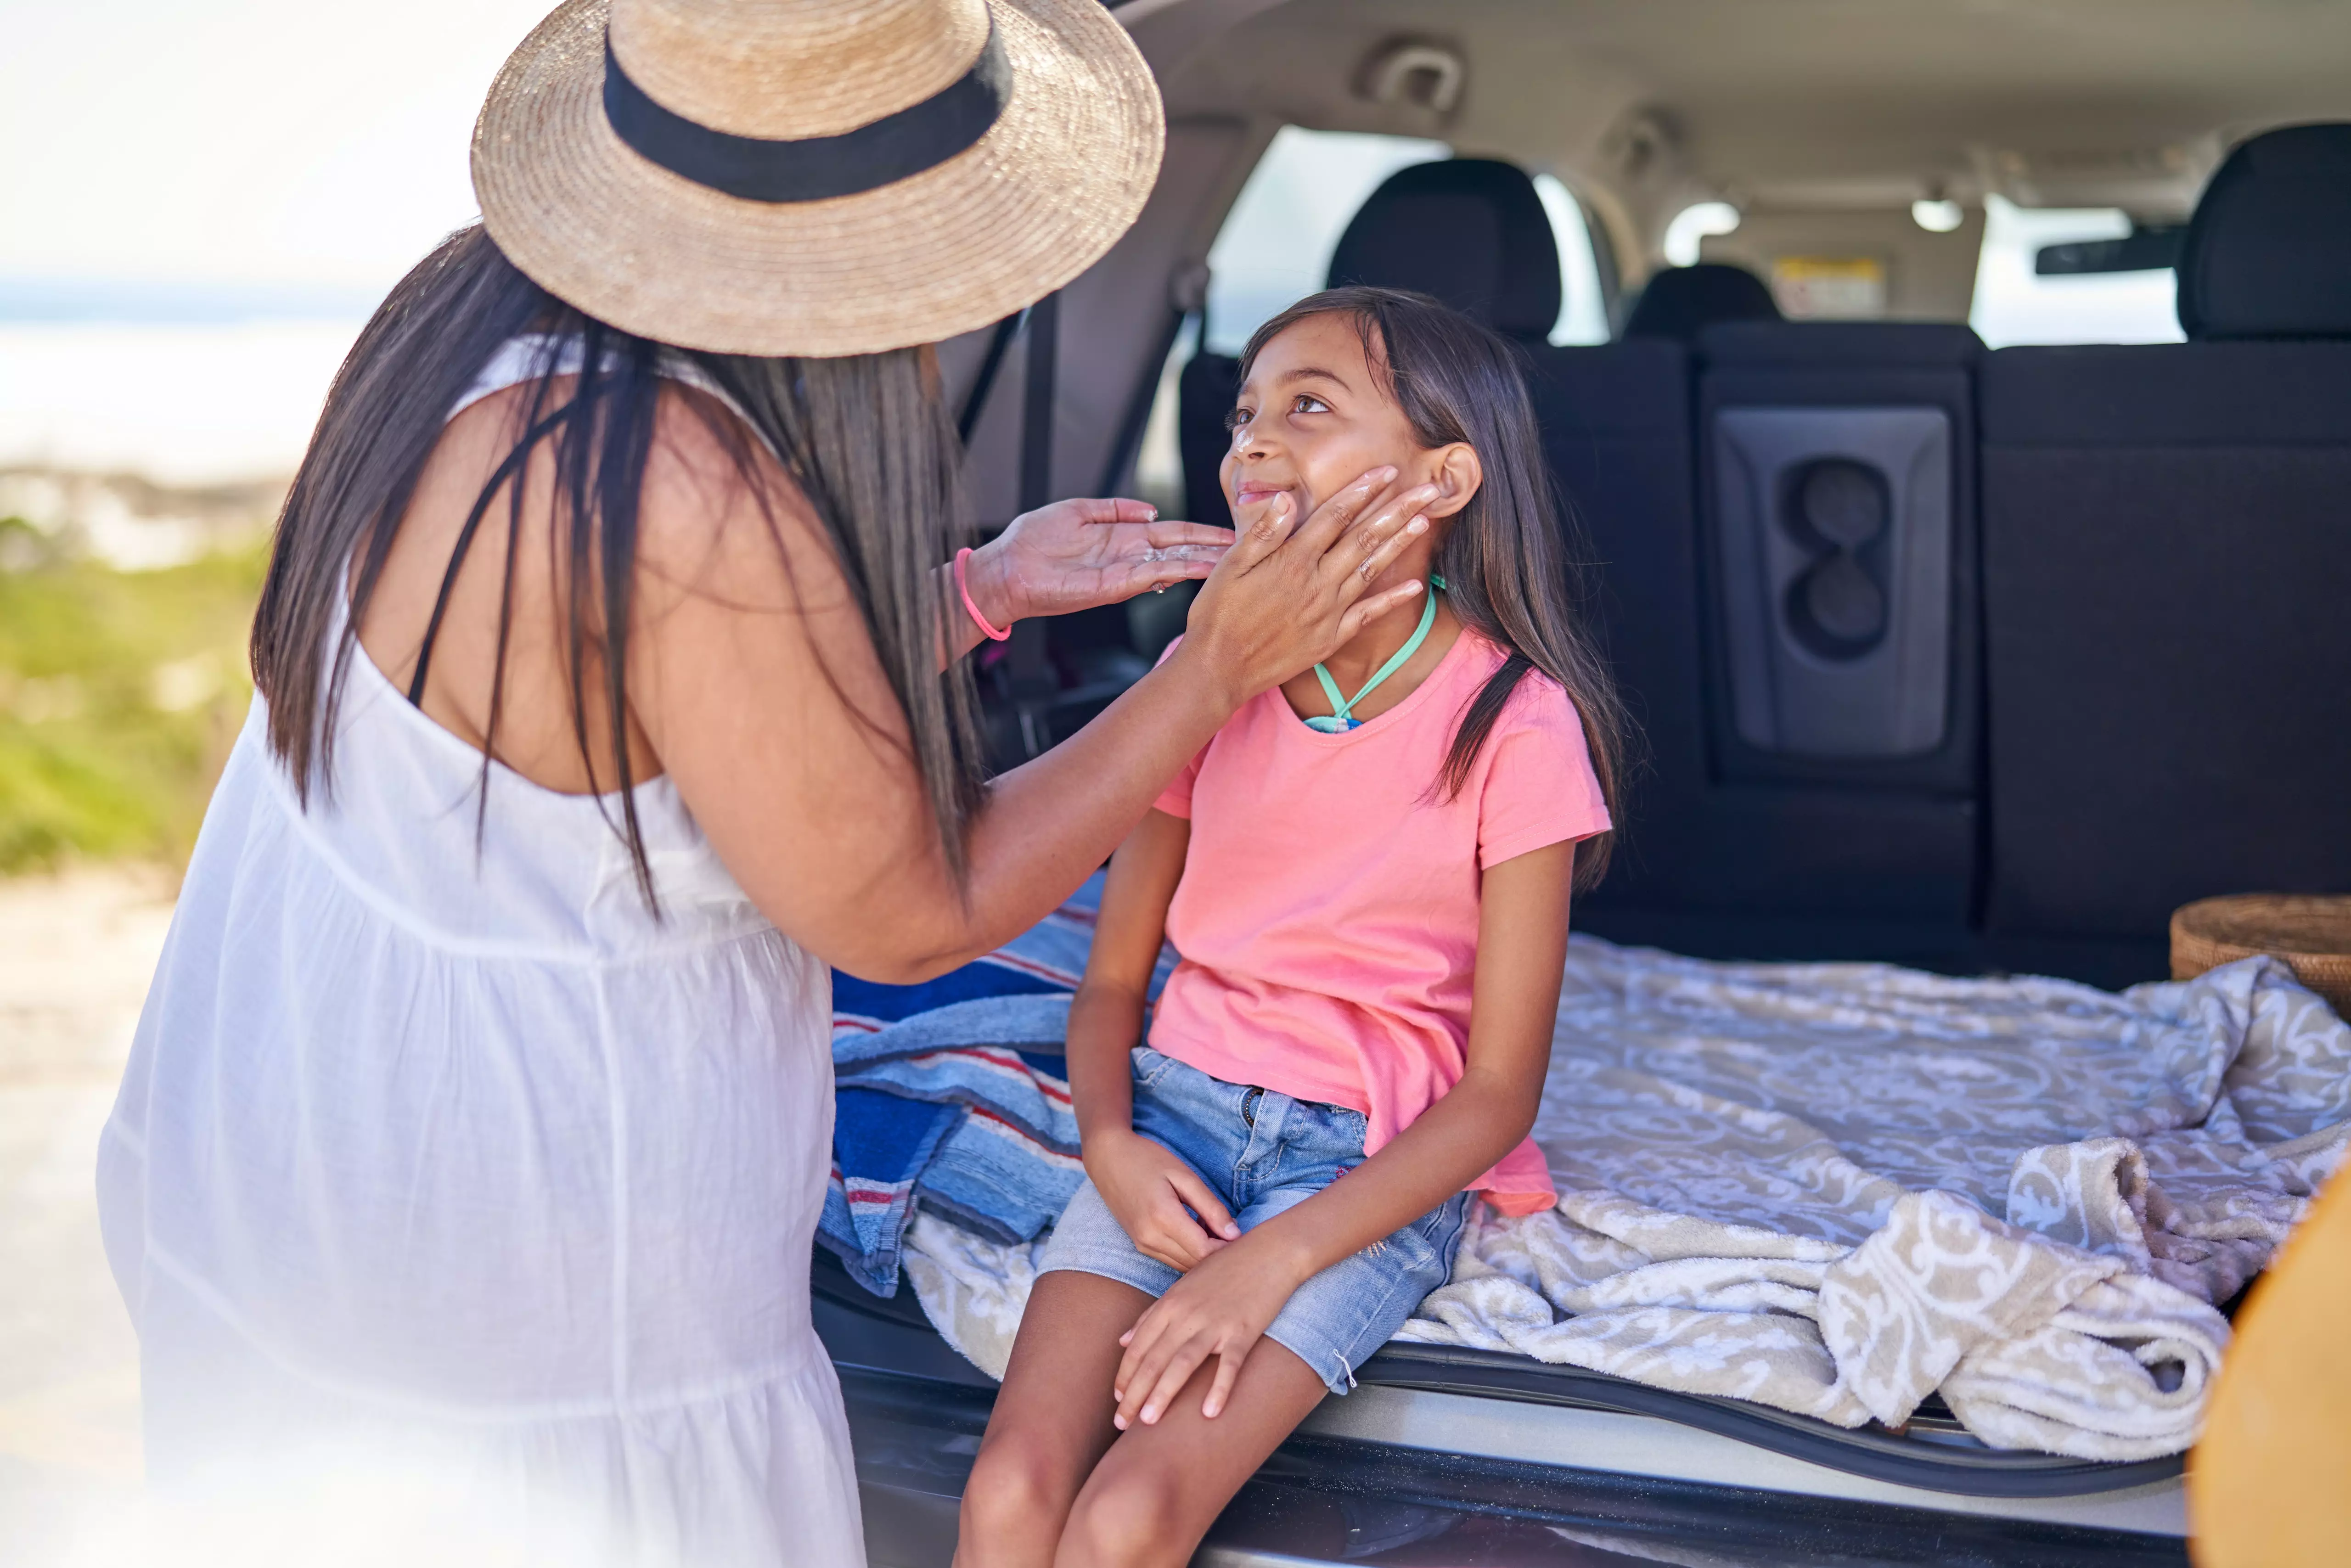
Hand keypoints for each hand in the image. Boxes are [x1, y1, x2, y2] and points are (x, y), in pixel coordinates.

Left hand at [966, 498, 1229, 626]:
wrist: (1007, 568)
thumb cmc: (1034, 540)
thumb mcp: (1079, 510)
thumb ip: (1117, 508)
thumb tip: (1152, 508)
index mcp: (1124, 536)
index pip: (1172, 533)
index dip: (1201, 532)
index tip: (1230, 532)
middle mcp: (1129, 556)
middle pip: (1181, 551)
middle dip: (1213, 549)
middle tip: (1249, 548)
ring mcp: (1122, 573)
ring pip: (1171, 566)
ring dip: (1202, 564)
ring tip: (1234, 561)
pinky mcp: (1110, 586)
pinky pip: (1147, 576)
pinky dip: (1172, 571)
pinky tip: (1195, 567)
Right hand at [1086, 1128, 1240, 1271]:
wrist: (1108, 1158)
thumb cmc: (1148, 1160)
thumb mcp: (1184, 1176)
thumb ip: (1210, 1206)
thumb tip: (1235, 1235)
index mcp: (1163, 1218)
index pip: (1205, 1252)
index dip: (1228, 1250)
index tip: (1244, 1236)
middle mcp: (1150, 1238)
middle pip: (1196, 1264)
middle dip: (1219, 1256)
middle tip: (1236, 1236)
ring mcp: (1143, 1245)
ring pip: (1184, 1266)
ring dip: (1204, 1256)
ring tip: (1218, 1233)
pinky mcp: (1141, 1245)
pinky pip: (1172, 1260)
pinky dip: (1190, 1253)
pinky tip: (1199, 1234)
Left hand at [1113, 1237, 1302, 1427]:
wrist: (1270, 1252)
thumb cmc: (1225, 1269)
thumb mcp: (1183, 1286)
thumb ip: (1152, 1314)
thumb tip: (1123, 1340)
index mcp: (1170, 1304)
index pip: (1138, 1347)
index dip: (1125, 1376)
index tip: (1117, 1401)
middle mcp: (1187, 1315)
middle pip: (1153, 1359)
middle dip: (1134, 1394)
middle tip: (1121, 1423)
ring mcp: (1215, 1323)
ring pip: (1182, 1363)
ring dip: (1163, 1394)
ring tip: (1148, 1423)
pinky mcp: (1244, 1331)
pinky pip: (1229, 1364)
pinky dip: (1219, 1388)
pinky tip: (1210, 1413)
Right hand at [1171, 467, 1437, 708]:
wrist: (1219, 669)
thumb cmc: (1218, 614)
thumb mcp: (1229, 566)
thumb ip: (1263, 533)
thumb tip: (1287, 498)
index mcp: (1292, 561)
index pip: (1335, 515)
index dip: (1363, 490)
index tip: (1389, 471)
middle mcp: (1317, 583)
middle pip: (1365, 538)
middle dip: (1398, 510)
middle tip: (1429, 490)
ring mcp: (1328, 612)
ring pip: (1372, 569)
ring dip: (1401, 544)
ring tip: (1425, 521)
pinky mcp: (1330, 637)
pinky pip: (1369, 614)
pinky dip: (1393, 599)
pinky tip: (1416, 586)